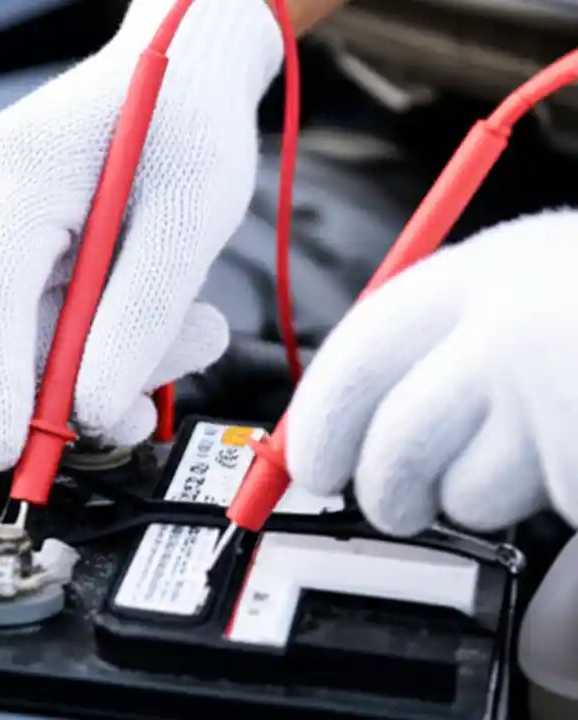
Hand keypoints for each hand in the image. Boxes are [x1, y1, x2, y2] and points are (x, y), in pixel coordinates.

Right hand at [0, 0, 283, 470]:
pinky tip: (158, 312)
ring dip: (110, 353)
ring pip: (35, 326)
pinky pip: (52, 305)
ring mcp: (1, 214)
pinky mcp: (24, 231)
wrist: (189, 60)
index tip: (12, 453)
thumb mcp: (190, 217)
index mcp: (16, 178)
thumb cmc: (193, 113)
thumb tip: (94, 409)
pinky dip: (107, 328)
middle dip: (77, 381)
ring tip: (189, 334)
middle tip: (138, 418)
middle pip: (9, 326)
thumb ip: (141, 316)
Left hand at [287, 209, 577, 534]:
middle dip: (386, 492)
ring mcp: (559, 393)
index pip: (360, 350)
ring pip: (470, 494)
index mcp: (487, 269)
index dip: (321, 420)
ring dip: (497, 495)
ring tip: (558, 440)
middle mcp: (512, 324)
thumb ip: (448, 345)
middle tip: (397, 502)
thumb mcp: (532, 291)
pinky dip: (564, 505)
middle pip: (394, 444)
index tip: (304, 462)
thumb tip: (340, 430)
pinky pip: (548, 517)